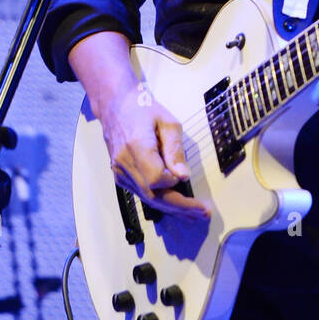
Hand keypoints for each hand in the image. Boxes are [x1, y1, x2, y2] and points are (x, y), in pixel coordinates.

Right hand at [100, 82, 210, 219]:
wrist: (115, 105)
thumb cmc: (143, 109)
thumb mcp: (167, 122)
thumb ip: (175, 150)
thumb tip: (183, 176)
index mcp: (136, 146)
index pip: (156, 178)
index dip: (173, 182)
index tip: (185, 176)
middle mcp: (124, 163)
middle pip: (153, 195)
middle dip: (180, 206)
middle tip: (203, 213)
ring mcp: (120, 172)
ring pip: (148, 199)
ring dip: (173, 208)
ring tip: (195, 214)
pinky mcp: (120, 177)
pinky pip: (142, 194)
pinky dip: (161, 202)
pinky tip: (178, 205)